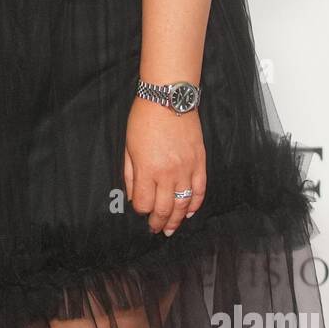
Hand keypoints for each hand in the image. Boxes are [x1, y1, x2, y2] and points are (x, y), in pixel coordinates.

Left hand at [123, 98, 206, 234]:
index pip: (144, 203)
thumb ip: (130, 174)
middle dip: (158, 222)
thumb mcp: (128, 146)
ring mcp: (187, 169)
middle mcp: (169, 173)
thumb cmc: (144, 119)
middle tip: (155, 229)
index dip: (141, 210)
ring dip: (177, 220)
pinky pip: (200, 191)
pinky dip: (195, 205)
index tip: (139, 210)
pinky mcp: (200, 163)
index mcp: (148, 169)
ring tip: (171, 228)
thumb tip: (134, 197)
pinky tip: (189, 213)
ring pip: (184, 204)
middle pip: (164, 208)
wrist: (168, 98)